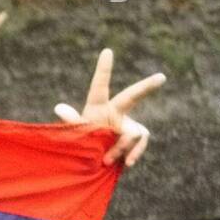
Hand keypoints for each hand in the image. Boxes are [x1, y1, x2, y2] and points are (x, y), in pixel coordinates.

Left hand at [54, 48, 164, 167]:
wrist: (91, 167)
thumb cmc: (80, 149)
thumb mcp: (74, 137)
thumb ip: (72, 122)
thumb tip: (59, 107)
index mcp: (97, 108)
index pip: (100, 87)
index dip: (103, 70)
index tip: (107, 52)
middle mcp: (115, 112)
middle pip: (132, 96)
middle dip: (147, 86)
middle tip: (161, 78)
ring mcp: (127, 125)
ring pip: (133, 132)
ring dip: (120, 147)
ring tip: (106, 160)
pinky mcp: (136, 139)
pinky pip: (140, 141)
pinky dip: (134, 153)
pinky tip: (128, 162)